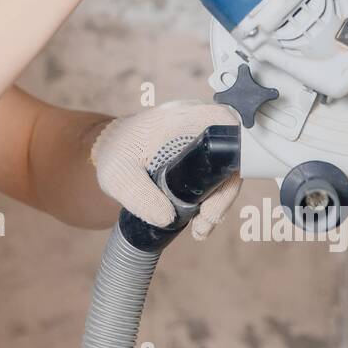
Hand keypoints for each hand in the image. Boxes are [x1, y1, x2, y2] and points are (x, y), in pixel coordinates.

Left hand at [90, 99, 241, 236]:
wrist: (111, 150)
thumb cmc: (115, 152)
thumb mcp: (117, 173)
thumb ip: (137, 194)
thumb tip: (166, 218)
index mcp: (181, 117)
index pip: (223, 122)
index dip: (236, 147)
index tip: (226, 181)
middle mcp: (198, 125)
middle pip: (231, 152)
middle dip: (224, 191)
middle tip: (207, 219)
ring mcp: (202, 141)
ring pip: (226, 170)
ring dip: (219, 201)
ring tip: (200, 229)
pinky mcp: (200, 158)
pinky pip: (217, 178)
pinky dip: (212, 201)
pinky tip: (199, 224)